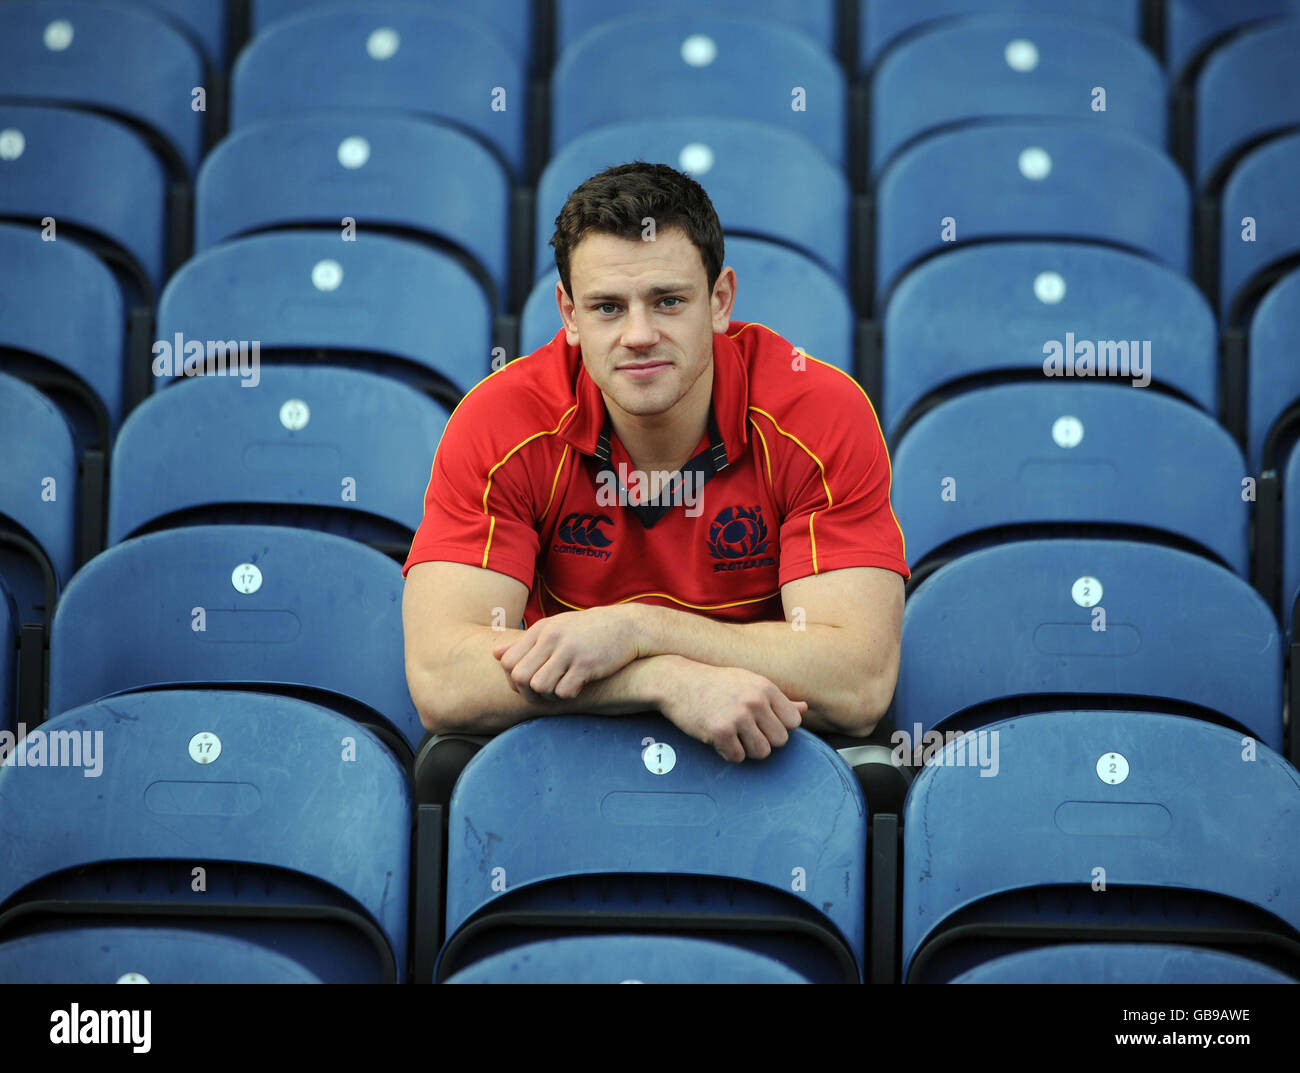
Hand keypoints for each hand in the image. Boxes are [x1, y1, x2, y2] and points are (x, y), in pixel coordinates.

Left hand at [493, 606, 643, 701]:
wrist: (626, 627)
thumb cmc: (587, 631)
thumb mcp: (554, 629)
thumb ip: (525, 643)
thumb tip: (496, 654)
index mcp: (541, 630)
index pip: (507, 662)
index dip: (513, 680)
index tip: (528, 684)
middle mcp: (551, 639)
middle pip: (519, 676)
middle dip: (527, 692)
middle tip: (542, 693)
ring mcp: (569, 651)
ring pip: (539, 686)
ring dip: (547, 696)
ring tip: (560, 690)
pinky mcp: (587, 664)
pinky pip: (564, 691)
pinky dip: (568, 695)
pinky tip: (577, 687)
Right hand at [655, 657, 805, 762]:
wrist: (676, 681)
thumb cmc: (715, 683)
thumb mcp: (749, 682)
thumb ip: (778, 698)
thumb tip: (805, 708)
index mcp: (765, 687)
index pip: (794, 721)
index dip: (779, 726)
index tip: (762, 722)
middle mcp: (755, 701)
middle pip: (780, 740)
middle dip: (764, 740)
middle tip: (745, 731)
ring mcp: (737, 717)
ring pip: (762, 752)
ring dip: (747, 749)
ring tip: (733, 735)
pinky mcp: (720, 732)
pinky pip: (737, 757)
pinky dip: (728, 753)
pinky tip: (718, 739)